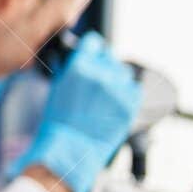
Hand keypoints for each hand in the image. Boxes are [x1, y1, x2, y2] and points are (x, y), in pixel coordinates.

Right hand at [12, 32, 141, 191]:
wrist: (71, 149)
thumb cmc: (59, 123)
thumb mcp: (57, 87)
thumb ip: (72, 69)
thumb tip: (81, 58)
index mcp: (79, 66)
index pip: (93, 42)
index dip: (90, 49)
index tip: (90, 55)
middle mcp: (101, 73)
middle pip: (109, 56)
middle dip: (102, 65)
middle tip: (95, 82)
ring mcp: (118, 89)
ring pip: (123, 72)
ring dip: (115, 79)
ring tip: (104, 96)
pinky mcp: (131, 103)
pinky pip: (134, 88)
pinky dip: (126, 93)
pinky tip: (113, 103)